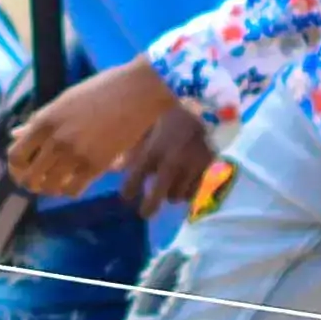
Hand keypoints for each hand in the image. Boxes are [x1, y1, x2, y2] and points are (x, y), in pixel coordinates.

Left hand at [0, 57, 177, 198]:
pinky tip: (72, 182)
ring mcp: (75, 154)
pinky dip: (68, 190)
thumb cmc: (99, 90)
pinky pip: (73, 190)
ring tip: (55, 182)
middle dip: (30, 181)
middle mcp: (55, 140)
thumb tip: (15, 134)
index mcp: (44, 121)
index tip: (22, 168)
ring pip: (50, 186)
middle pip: (30, 176)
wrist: (135, 92)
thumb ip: (38, 121)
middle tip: (38, 180)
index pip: (16, 156)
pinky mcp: (96, 165)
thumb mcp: (62, 102)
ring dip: (49, 188)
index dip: (15, 167)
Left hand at [125, 96, 219, 216]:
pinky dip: (188, 190)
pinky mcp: (208, 168)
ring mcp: (191, 166)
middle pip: (157, 195)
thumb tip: (112, 168)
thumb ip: (129, 149)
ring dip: (170, 194)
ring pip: (177, 196)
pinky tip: (184, 183)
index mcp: (153, 149)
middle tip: (144, 213)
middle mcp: (172, 161)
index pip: (135, 179)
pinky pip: (195, 191)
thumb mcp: (144, 128)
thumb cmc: (167, 116)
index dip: (129, 191)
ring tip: (167, 188)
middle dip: (149, 207)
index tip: (126, 197)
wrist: (202, 106)